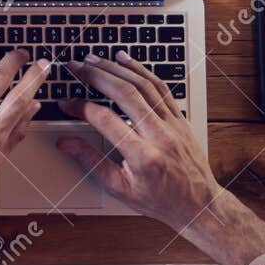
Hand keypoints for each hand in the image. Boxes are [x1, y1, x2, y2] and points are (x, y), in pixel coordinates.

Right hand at [58, 50, 222, 225]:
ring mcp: (173, 125)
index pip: (105, 120)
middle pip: (125, 94)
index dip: (81, 107)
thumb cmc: (160, 200)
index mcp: (143, 156)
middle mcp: (160, 136)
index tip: (67, 103)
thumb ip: (90, 161)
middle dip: (96, 75)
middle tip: (75, 66)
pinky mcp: (180, 119)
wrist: (199, 204)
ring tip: (94, 59)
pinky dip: (141, 70)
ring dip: (116, 68)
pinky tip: (125, 60)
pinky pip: (160, 88)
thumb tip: (65, 143)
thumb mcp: (120, 188)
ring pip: (143, 85)